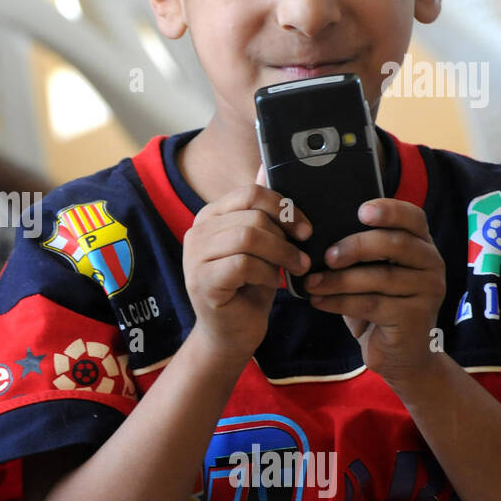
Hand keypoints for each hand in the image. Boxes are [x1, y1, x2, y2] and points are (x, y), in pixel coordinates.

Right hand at [183, 163, 312, 360]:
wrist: (231, 333)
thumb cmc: (248, 288)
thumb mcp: (261, 246)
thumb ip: (261, 210)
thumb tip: (267, 167)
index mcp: (210, 216)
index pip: (249, 193)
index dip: (283, 206)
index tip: (305, 228)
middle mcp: (197, 232)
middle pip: (252, 214)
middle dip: (286, 234)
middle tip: (304, 255)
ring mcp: (195, 257)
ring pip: (248, 236)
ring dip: (282, 253)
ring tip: (297, 268)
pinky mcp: (202, 282)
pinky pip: (243, 264)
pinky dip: (267, 273)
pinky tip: (275, 284)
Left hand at [303, 198, 446, 386]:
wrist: (400, 353)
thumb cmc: (379, 304)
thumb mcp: (371, 273)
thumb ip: (359, 253)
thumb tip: (316, 235)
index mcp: (421, 244)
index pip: (413, 217)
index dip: (389, 210)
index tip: (361, 211)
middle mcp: (431, 264)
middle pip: (395, 244)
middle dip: (355, 246)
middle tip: (326, 257)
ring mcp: (428, 291)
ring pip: (380, 277)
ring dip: (339, 280)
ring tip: (312, 283)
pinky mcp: (415, 317)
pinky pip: (371, 304)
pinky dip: (339, 302)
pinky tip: (319, 301)